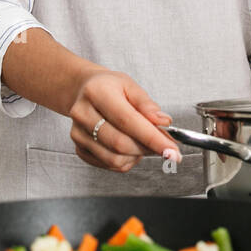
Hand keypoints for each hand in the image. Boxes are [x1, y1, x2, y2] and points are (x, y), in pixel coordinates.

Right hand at [67, 69, 181, 171]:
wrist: (84, 91)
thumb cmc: (110, 87)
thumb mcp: (130, 85)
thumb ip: (147, 105)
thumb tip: (163, 122)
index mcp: (97, 92)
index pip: (128, 121)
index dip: (153, 138)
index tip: (173, 150)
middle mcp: (82, 114)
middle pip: (120, 144)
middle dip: (148, 149)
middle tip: (164, 145)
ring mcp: (78, 133)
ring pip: (115, 159)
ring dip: (137, 156)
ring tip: (142, 142)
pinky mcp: (79, 148)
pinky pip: (108, 165)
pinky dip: (125, 160)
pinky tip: (129, 147)